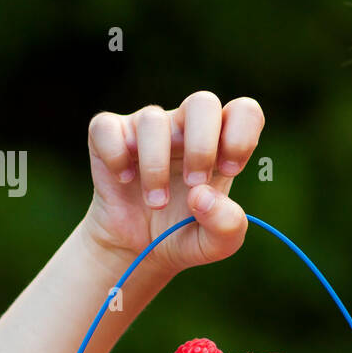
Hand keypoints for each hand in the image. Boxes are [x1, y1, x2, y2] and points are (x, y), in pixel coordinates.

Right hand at [81, 92, 263, 276]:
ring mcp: (147, 129)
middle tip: (195, 184)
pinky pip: (107, 128)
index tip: (228, 171)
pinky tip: (125, 180)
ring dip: (155, 167)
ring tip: (156, 203)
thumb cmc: (182, 234)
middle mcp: (185, 128)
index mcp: (220, 145)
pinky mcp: (110, 136)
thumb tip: (201, 196)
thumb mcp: (216, 245)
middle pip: (203, 102)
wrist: (137, 251)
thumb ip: (226, 225)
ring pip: (152, 119)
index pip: (244, 111)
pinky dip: (116, 157)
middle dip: (201, 146)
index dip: (241, 136)